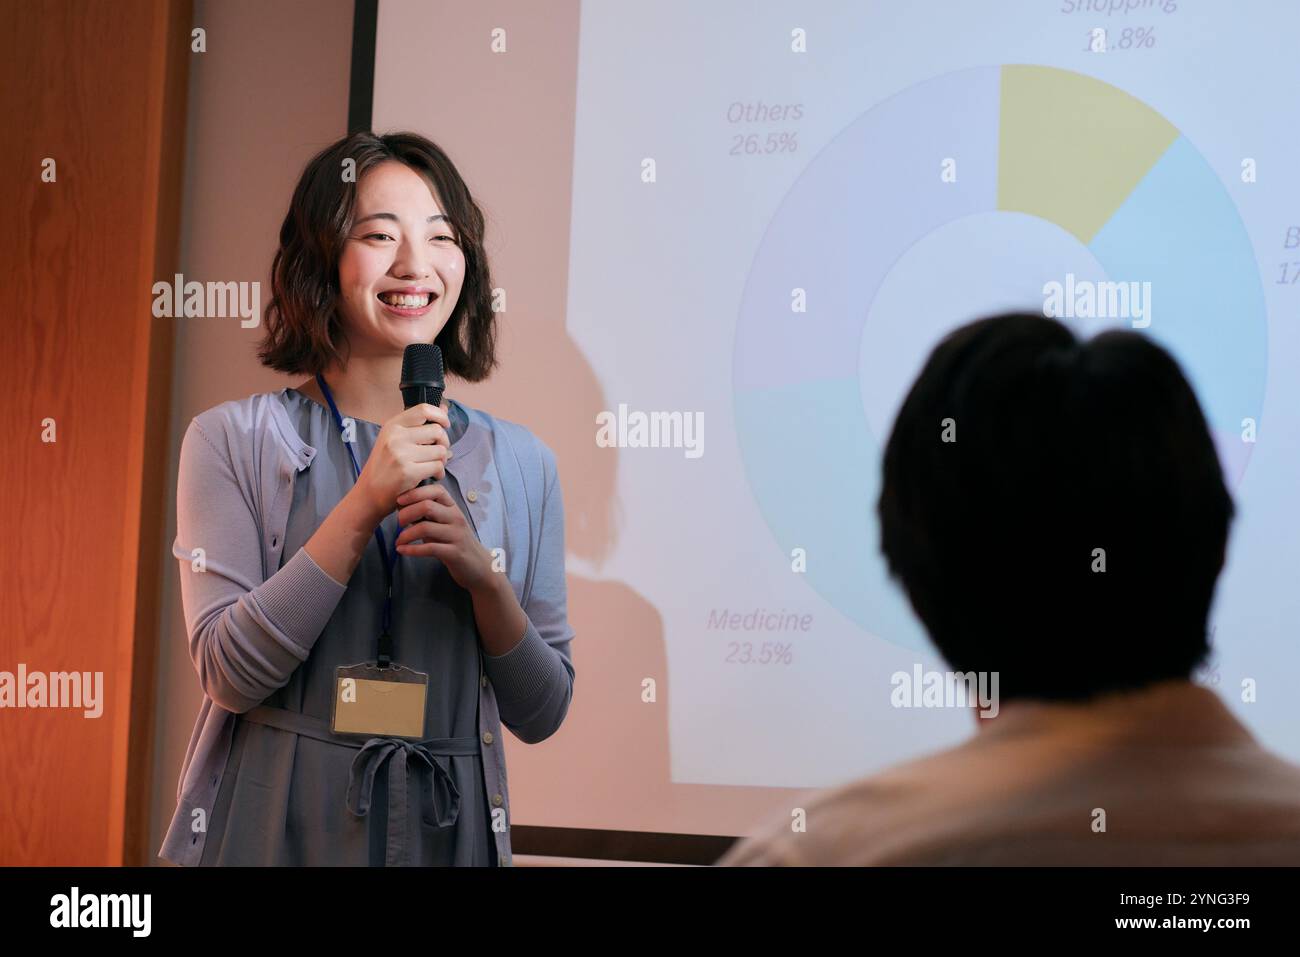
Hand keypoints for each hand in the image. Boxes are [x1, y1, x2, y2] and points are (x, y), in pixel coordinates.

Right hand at [353, 403, 451, 522]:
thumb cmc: (384, 466)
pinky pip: (437, 466)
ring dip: (443, 460)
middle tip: (439, 453)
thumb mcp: (394, 440)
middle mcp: (396, 437)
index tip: (445, 425)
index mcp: (392, 426)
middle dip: (444, 442)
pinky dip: (440, 472)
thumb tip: (445, 408)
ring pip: (440, 450)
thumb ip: (418, 425)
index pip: (424, 409)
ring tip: (434, 466)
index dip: (440, 416)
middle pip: (437, 431)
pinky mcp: (408, 472)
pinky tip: (433, 476)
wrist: (369, 493)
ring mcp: (401, 454)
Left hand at [394, 483, 496, 594]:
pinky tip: (402, 550)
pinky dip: (411, 549)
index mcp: (453, 508)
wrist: (479, 566)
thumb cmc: (455, 542)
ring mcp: (456, 535)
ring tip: (398, 540)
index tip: (399, 501)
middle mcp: (456, 518)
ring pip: (425, 527)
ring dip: (406, 534)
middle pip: (427, 506)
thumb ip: (427, 515)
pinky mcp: (454, 553)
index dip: (415, 492)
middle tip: (398, 523)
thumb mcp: (443, 524)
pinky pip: (429, 548)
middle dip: (407, 513)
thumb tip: (402, 507)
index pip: (436, 490)